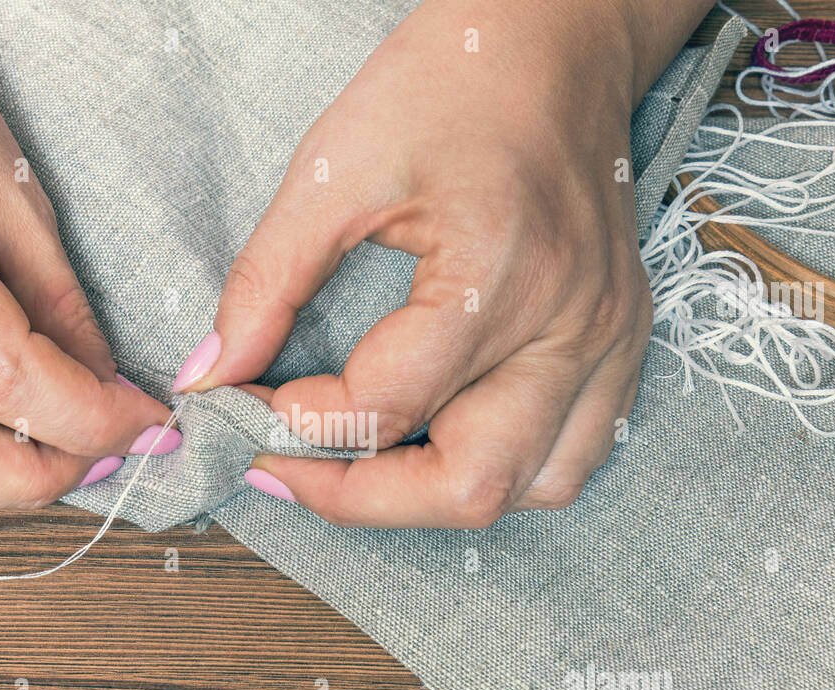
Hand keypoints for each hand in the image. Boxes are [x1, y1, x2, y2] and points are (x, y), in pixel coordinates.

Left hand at [176, 0, 710, 527]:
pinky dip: (509, 471)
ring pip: (534, 488)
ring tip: (367, 465)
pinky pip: (575, 452)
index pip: (382, 408)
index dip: (293, 425)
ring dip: (438, 496)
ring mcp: (607, 339)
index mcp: (497, 274)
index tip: (243, 404)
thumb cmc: (448, 83)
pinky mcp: (621, 339)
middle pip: (469, 485)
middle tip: (290, 470)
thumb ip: (266, 281)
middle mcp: (568, 325)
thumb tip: (212, 375)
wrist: (555, 40)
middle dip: (361, 499)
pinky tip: (451, 438)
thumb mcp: (335, 170)